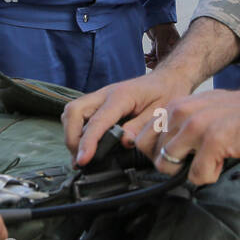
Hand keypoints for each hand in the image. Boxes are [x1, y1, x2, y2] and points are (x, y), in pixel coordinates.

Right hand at [62, 65, 193, 166]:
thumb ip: (140, 127)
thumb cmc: (165, 94)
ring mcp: (99, 96)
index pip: (98, 121)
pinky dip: (76, 130)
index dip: (88, 142)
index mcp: (121, 96)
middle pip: (74, 112)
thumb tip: (123, 142)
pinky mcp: (98, 101)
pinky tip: (84, 146)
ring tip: (81, 155)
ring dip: (72, 134)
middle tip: (81, 160)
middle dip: (72, 138)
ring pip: (72, 112)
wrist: (167, 79)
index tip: (83, 161)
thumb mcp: (160, 113)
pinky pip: (78, 114)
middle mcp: (105, 94)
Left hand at [144, 22, 179, 68]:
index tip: (151, 64)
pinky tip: (145, 57)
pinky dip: (148, 57)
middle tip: (147, 63)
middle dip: (154, 62)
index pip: (169, 57)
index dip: (160, 63)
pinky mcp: (157, 45)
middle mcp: (170, 47)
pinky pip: (153, 55)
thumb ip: (162, 49)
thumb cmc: (161, 23)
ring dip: (150, 60)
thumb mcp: (161, 36)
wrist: (154, 15)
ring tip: (144, 59)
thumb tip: (161, 61)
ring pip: (157, 58)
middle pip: (163, 59)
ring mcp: (164, 46)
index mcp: (175, 45)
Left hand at [144, 89, 239, 185]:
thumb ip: (178, 124)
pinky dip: (210, 175)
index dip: (157, 154)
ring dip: (190, 170)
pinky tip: (223, 160)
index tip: (177, 156)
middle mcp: (181, 113)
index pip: (141, 138)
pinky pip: (197, 175)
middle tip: (196, 159)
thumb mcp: (201, 109)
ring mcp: (196, 126)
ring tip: (210, 158)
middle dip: (173, 165)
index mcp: (175, 106)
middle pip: (154, 156)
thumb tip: (159, 151)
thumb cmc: (237, 114)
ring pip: (169, 166)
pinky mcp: (213, 140)